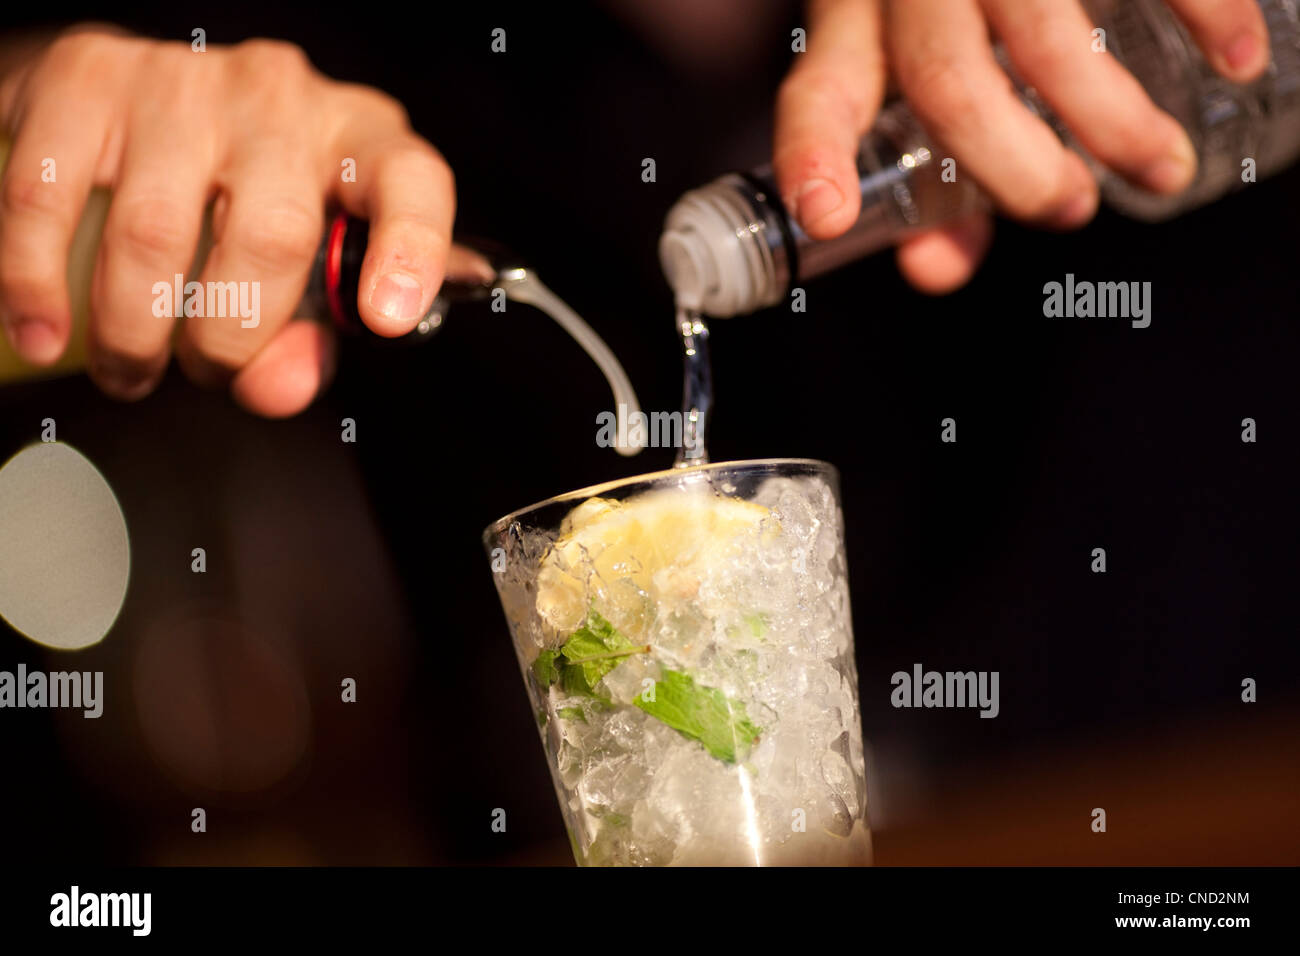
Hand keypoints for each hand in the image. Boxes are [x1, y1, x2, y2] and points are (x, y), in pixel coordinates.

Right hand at [0, 26, 453, 415]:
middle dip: (231, 339)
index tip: (385, 316)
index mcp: (358, 140)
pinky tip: (47, 330)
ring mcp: (184, 82)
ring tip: (133, 368)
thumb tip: (276, 389)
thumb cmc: (240, 195)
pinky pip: (49, 196)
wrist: (135, 104)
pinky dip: (38, 282)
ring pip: (158, 230)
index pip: (410, 181)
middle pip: (273, 235)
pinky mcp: (88, 77)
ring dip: (137, 331)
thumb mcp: (300, 267)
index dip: (409, 250)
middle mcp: (281, 98)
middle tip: (206, 372)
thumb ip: (305, 336)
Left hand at [773, 0, 1269, 292]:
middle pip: (946, 81)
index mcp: (855, 20)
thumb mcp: (911, 70)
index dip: (816, 156)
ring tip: (1159, 170)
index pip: (821, 91)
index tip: (828, 216)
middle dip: (1013, 169)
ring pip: (1042, 36)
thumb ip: (930, 176)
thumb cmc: (953, 2)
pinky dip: (1205, 17)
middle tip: (1066, 209)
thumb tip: (936, 268)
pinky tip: (1232, 61)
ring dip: (1113, 122)